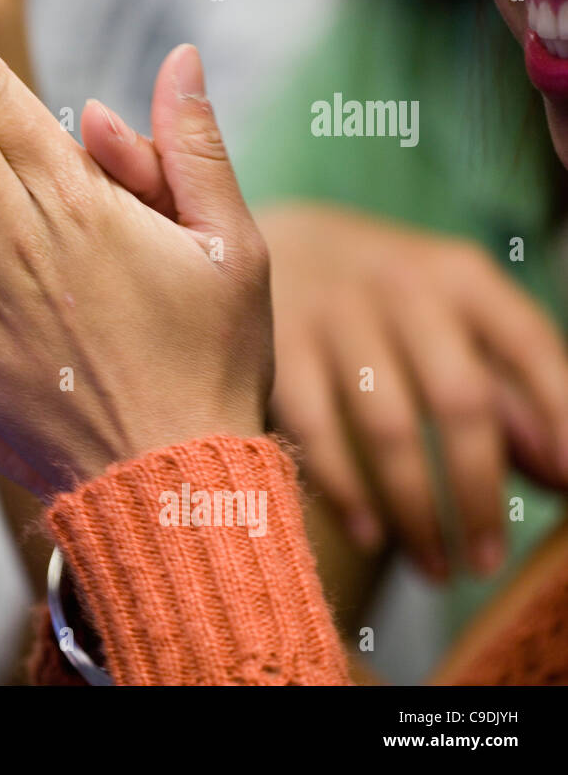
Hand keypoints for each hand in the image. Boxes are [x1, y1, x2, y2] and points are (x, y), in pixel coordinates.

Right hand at [260, 204, 567, 578]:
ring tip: (436, 568)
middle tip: (487, 561)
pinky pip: (318, 433)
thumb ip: (505, 385)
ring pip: (387, 428)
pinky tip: (371, 536)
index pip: (528, 342)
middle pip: (457, 399)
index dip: (558, 412)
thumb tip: (557, 473)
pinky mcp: (278, 350)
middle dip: (477, 490)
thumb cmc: (383, 295)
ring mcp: (333, 318)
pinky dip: (346, 491)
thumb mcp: (449, 314)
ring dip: (416, 510)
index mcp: (458, 275)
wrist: (272, 242)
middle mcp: (400, 289)